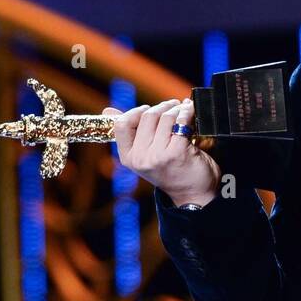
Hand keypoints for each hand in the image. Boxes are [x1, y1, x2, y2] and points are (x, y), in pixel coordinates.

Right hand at [105, 98, 221, 206]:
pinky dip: (187, 113)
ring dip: (177, 109)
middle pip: (147, 116)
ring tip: (183, 110)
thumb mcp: (146, 155)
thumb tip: (106, 112)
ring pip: (165, 117)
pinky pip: (180, 122)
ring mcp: (158, 156)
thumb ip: (130, 134)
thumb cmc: (171, 171)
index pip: (121, 125)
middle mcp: (141, 158)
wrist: (193, 194)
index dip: (135, 112)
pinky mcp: (177, 152)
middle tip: (173, 106)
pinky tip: (190, 113)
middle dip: (162, 107)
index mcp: (128, 158)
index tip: (148, 109)